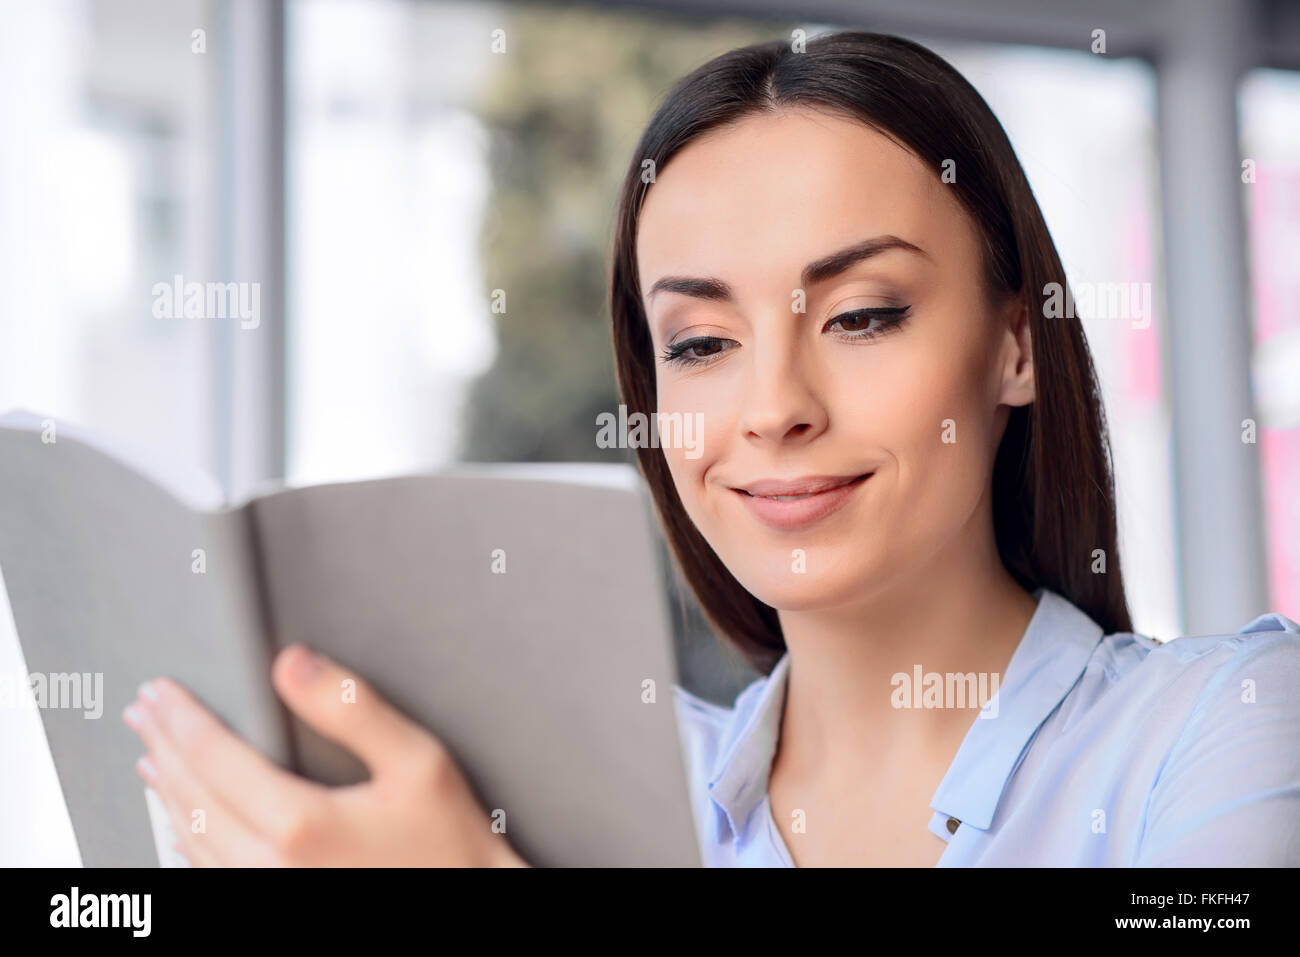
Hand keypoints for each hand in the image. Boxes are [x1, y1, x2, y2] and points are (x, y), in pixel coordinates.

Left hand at [122, 643, 528, 866]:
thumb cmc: (449, 842)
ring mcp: (266, 896)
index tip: (159, 692)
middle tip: (142, 714)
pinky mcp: (273, 911)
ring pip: (192, 843)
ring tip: (153, 760)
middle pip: (191, 799)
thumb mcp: (419, 761)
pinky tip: (185, 827)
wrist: (470, 906)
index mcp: (298, 824)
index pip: (213, 757)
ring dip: (168, 795)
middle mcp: (268, 868)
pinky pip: (210, 876)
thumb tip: (293, 664)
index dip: (181, 718)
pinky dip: (186, 842)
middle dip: (163, 748)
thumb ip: (352, 708)